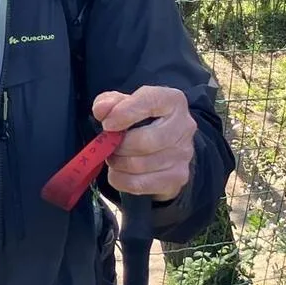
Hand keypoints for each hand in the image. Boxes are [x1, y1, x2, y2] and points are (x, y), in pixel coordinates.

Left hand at [91, 85, 195, 201]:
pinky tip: (117, 172)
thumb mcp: (124, 103)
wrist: (165, 145)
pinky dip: (121, 180)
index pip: (150, 102)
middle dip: (118, 145)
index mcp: (173, 100)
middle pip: (145, 141)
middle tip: (107, 145)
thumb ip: (109, 102)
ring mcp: (184, 154)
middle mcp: (184, 126)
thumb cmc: (141, 118)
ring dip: (118, 162)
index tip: (106, 124)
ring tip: (113, 156)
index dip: (124, 113)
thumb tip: (101, 109)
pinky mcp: (178, 177)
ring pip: (140, 165)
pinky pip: (140, 184)